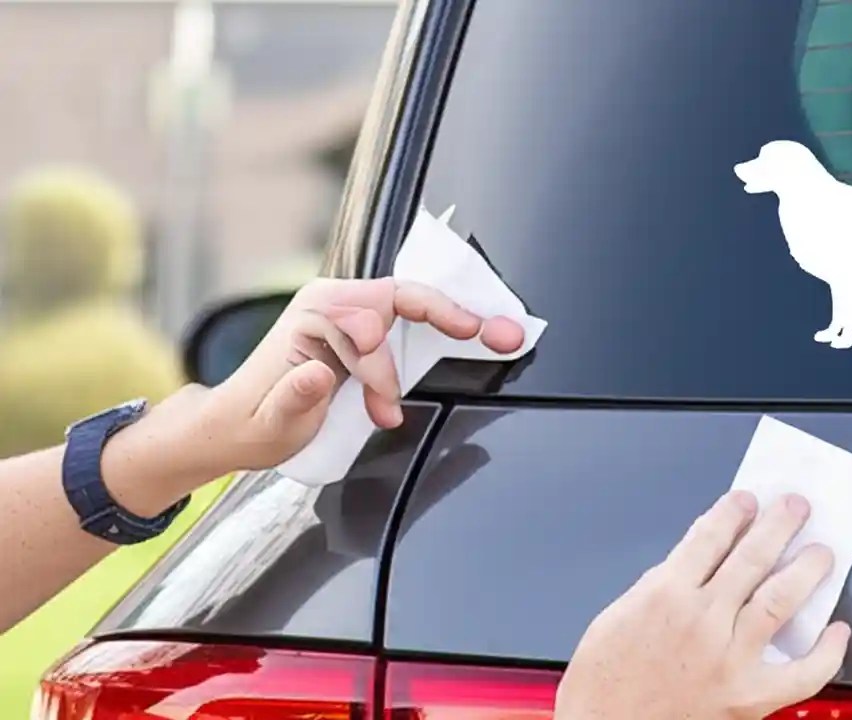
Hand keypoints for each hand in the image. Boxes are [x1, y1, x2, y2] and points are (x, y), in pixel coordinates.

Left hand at [191, 277, 523, 475]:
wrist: (235, 425)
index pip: (372, 323)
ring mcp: (352, 313)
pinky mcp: (363, 330)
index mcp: (314, 314)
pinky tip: (466, 349)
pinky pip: (413, 323)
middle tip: (503, 333)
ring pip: (417, 309)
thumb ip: (295, 396)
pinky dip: (443, 336)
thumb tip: (317, 372)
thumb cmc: (253, 422)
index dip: (386, 367)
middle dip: (458, 315)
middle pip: (410, 298)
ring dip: (457, 327)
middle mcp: (335, 302)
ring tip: (499, 337)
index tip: (388, 405)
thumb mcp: (271, 421)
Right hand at [556, 491, 849, 719]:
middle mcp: (702, 621)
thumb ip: (657, 587)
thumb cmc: (603, 686)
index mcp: (664, 595)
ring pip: (780, 600)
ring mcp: (729, 658)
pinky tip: (836, 631)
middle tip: (795, 507)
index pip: (710, 537)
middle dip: (778, 525)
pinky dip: (826, 652)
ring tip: (821, 552)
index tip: (747, 501)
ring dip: (806, 570)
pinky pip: (801, 673)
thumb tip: (693, 563)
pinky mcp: (748, 696)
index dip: (733, 512)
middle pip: (752, 557)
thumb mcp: (615, 617)